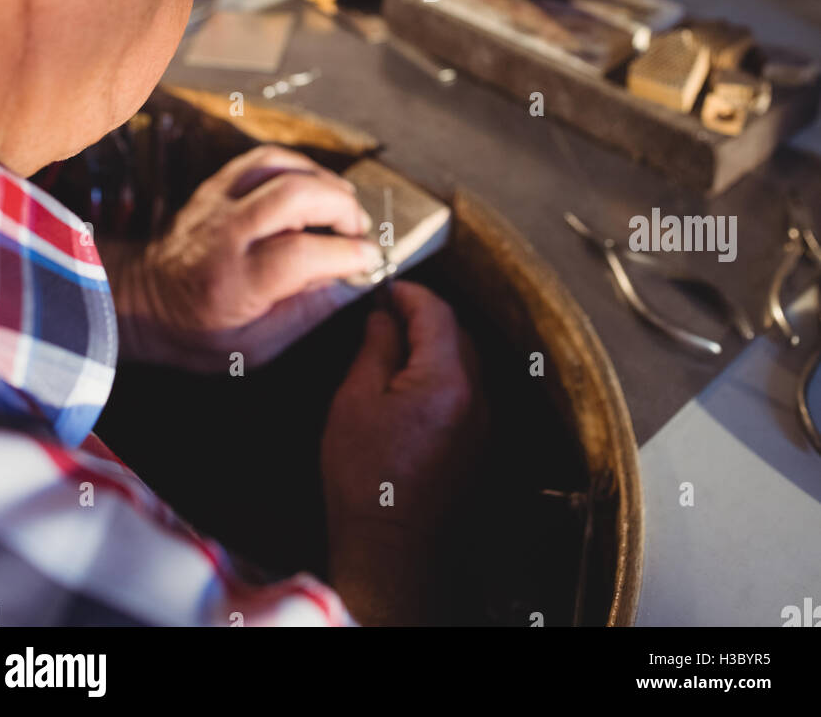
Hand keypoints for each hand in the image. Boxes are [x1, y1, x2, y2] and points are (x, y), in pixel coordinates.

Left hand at [105, 145, 381, 366]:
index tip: (370, 259)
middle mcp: (224, 235)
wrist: (143, 302)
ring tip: (342, 207)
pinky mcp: (215, 184)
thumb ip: (306, 312)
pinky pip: (264, 158)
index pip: (301, 254)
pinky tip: (315, 188)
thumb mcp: (256, 345)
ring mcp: (216, 202)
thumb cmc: (201, 332)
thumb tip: (353, 279)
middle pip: (294, 195)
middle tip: (358, 230)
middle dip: (341, 207)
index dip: (347, 253)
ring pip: (280, 166)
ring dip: (323, 180)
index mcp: (233, 283)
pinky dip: (299, 166)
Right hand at [321, 281, 485, 624]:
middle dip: (422, 317)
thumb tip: (384, 317)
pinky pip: (464, 390)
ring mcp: (482, 422)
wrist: (390, 550)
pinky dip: (440, 374)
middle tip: (385, 313)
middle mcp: (476, 396)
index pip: (437, 312)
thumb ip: (375, 349)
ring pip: (462, 362)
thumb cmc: (366, 480)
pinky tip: (407, 384)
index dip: (410, 293)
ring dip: (432, 346)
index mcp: (447, 379)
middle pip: (456, 334)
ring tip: (391, 348)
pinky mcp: (477, 443)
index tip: (386, 287)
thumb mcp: (356, 401)